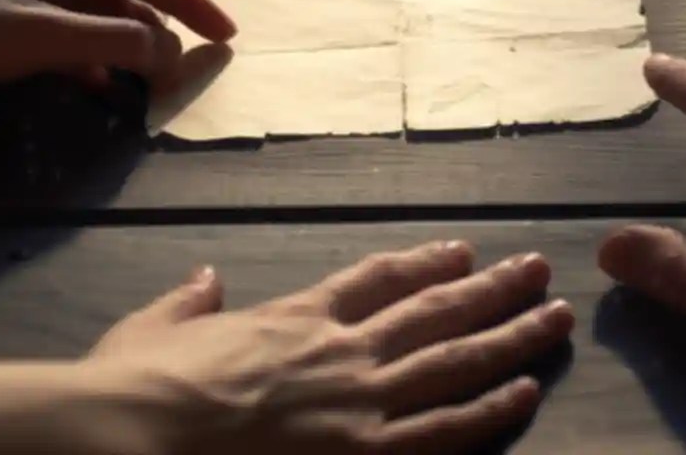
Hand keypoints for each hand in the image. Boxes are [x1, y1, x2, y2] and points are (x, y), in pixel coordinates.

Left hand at [0, 0, 234, 113]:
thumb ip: (114, 41)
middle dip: (159, 29)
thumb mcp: (38, 36)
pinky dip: (94, 62)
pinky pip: (70, 40)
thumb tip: (174, 56)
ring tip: (158, 83)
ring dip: (127, 49)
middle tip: (197, 66)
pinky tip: (106, 86)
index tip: (227, 33)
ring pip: (98, 19)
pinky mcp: (6, 26)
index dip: (188, 2)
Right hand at [86, 241, 572, 454]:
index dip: (424, 262)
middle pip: (435, 308)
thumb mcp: (153, 328)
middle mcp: (340, 348)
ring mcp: (358, 399)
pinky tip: (528, 389)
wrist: (131, 434)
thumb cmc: (133, 386)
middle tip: (539, 268)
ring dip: (510, 334)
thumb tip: (203, 279)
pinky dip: (489, 408)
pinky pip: (443, 428)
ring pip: (454, 358)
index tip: (461, 249)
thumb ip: (189, 303)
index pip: (375, 279)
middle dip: (492, 287)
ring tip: (554, 315)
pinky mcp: (362, 452)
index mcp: (294, 316)